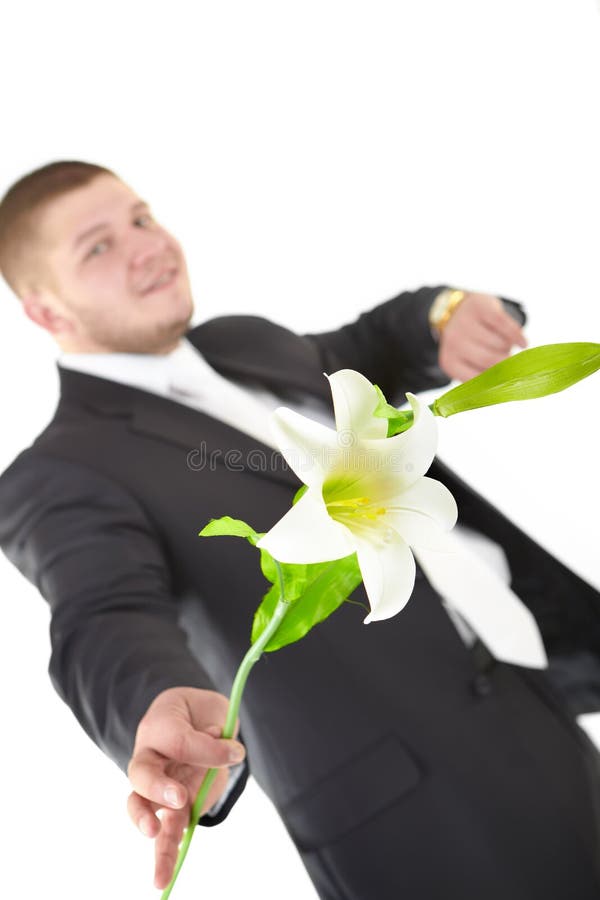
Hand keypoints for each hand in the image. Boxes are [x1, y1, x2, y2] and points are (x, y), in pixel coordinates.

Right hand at [127, 686, 245, 889]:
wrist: (195, 719)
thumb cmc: (201, 712)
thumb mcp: (213, 710)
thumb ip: (216, 731)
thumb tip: (228, 752)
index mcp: (159, 726)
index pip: (179, 740)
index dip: (209, 748)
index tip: (235, 751)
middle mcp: (151, 758)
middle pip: (142, 774)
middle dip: (159, 788)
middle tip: (178, 797)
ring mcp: (158, 786)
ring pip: (143, 809)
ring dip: (149, 827)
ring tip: (154, 843)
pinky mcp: (172, 808)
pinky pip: (165, 833)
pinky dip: (165, 854)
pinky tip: (163, 878)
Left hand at [438, 292, 527, 381]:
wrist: (455, 310)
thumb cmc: (468, 344)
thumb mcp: (466, 362)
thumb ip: (480, 377)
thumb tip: (503, 392)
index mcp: (449, 362)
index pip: (476, 379)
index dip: (496, 382)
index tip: (509, 384)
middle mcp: (454, 343)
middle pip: (490, 360)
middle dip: (506, 364)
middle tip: (512, 365)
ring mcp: (466, 323)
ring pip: (500, 343)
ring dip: (508, 348)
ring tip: (504, 346)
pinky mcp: (481, 307)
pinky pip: (506, 325)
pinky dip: (517, 336)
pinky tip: (523, 343)